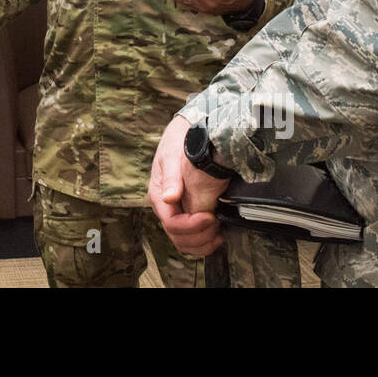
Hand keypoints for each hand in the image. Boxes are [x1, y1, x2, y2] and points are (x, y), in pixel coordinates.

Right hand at [147, 116, 229, 256]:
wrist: (185, 134)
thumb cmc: (177, 143)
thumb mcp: (173, 156)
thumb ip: (171, 177)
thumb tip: (168, 198)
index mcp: (158, 195)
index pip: (172, 223)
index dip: (191, 225)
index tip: (210, 216)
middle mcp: (166, 207)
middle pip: (178, 237)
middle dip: (199, 236)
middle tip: (217, 225)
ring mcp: (176, 211)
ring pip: (184, 241)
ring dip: (202, 243)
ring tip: (219, 235)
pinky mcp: (187, 212)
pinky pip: (192, 237)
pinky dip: (205, 241)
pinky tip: (218, 235)